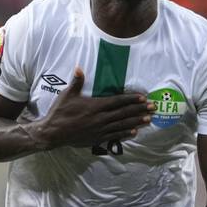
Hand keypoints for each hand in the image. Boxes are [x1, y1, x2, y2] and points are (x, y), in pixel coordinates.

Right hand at [36, 67, 153, 150]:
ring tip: (149, 120)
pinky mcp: (97, 138)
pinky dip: (126, 134)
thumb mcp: (67, 95)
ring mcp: (100, 129)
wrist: (53, 133)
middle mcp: (101, 118)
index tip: (143, 97)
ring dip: (137, 122)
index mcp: (95, 106)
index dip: (131, 99)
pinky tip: (135, 132)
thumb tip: (79, 68)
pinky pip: (115, 136)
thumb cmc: (60, 112)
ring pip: (123, 125)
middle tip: (153, 108)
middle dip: (140, 110)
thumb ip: (76, 82)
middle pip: (124, 113)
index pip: (118, 101)